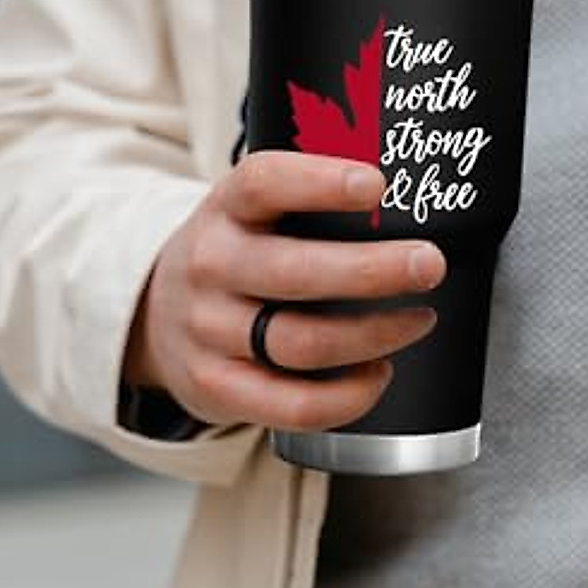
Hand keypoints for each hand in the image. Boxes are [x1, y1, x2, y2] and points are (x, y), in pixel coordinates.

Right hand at [122, 151, 444, 430]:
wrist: (157, 311)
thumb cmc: (240, 250)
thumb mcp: (255, 208)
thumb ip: (312, 196)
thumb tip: (410, 187)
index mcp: (227, 208)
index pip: (263, 184)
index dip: (319, 183)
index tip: (376, 185)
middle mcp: (212, 265)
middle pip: (295, 272)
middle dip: (373, 270)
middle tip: (430, 264)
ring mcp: (210, 330)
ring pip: (303, 342)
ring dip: (375, 333)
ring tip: (421, 319)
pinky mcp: (218, 387)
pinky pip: (293, 405)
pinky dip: (348, 396)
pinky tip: (379, 373)